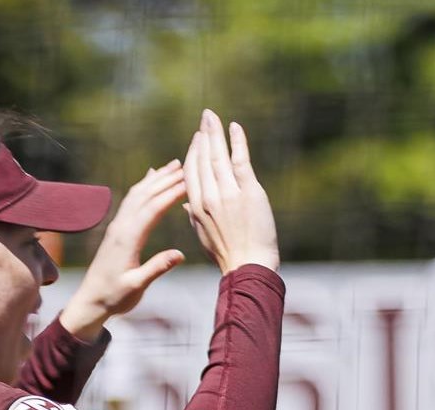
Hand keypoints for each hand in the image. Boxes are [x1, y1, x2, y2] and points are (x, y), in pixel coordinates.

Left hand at [58, 162, 188, 340]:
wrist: (91, 301)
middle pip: (145, 195)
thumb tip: (180, 255)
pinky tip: (151, 177)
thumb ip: (156, 269)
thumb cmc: (114, 296)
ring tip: (173, 165)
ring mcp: (117, 226)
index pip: (152, 209)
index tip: (189, 181)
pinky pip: (131, 200)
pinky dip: (143, 186)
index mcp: (128, 239)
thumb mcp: (137, 286)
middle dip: (165, 178)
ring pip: (137, 194)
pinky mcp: (117, 229)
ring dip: (156, 178)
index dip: (171, 193)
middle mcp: (121, 227)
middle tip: (185, 164)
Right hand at [183, 109, 279, 273]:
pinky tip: (234, 127)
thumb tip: (185, 204)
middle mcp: (209, 197)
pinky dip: (237, 141)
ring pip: (218, 156)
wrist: (248, 266)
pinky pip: (240, 160)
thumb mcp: (203, 235)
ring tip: (213, 117)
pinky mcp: (249, 192)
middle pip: (202, 159)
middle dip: (203, 136)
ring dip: (216, 133)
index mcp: (195, 207)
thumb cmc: (227, 254)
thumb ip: (194, 216)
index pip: (191, 172)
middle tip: (205, 117)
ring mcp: (228, 193)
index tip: (196, 138)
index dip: (193, 152)